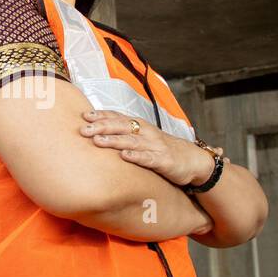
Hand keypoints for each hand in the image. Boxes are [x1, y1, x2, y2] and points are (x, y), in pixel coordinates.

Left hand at [80, 110, 220, 187]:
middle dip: (102, 127)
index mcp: (140, 126)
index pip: (118, 117)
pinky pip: (148, 158)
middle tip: (84, 129)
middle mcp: (146, 133)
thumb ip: (125, 135)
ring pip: (131, 141)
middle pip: (121, 126)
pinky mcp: (163, 161)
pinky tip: (125, 156)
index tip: (84, 116)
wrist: (193, 160)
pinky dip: (136, 156)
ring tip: (98, 141)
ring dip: (114, 140)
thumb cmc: (163, 149)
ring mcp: (155, 146)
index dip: (102, 116)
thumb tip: (99, 133)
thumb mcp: (144, 139)